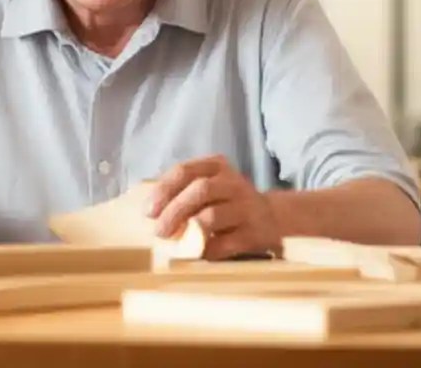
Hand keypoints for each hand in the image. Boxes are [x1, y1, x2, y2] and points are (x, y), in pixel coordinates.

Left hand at [146, 155, 281, 259]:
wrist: (272, 217)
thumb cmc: (227, 203)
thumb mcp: (209, 187)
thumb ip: (183, 194)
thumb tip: (153, 214)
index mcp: (217, 166)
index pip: (184, 171)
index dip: (163, 191)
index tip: (149, 211)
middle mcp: (234, 183)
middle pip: (200, 190)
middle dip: (174, 211)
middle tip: (159, 231)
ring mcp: (247, 207)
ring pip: (213, 216)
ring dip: (188, 231)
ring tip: (176, 243)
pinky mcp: (255, 233)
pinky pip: (225, 242)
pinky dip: (206, 249)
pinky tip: (197, 253)